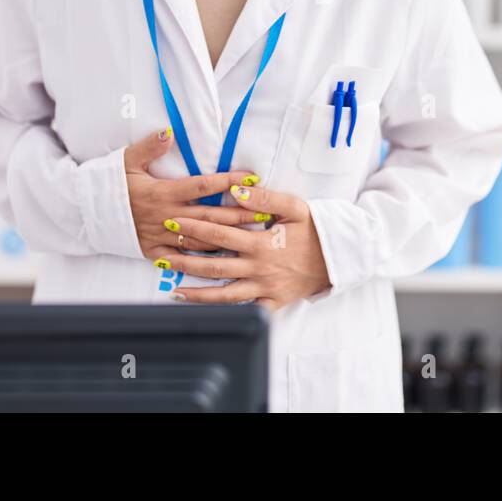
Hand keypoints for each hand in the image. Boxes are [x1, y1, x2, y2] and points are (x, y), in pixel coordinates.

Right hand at [123, 128, 263, 257]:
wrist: (88, 214)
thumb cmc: (111, 184)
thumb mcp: (127, 160)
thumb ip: (149, 146)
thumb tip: (168, 132)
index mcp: (163, 192)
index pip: (203, 186)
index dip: (228, 182)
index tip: (251, 178)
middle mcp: (167, 215)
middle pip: (211, 216)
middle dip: (240, 215)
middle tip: (266, 213)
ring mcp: (162, 236)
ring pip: (201, 239)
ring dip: (228, 238)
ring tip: (252, 237)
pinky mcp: (154, 252)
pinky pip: (182, 258)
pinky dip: (202, 260)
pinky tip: (223, 260)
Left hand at [150, 185, 332, 311]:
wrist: (340, 258)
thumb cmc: (316, 229)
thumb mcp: (294, 207)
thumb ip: (263, 197)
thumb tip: (234, 189)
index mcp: (262, 243)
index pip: (219, 234)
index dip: (194, 227)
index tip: (174, 221)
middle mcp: (259, 268)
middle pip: (214, 266)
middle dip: (185, 259)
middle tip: (162, 255)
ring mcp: (265, 288)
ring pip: (224, 294)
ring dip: (196, 291)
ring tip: (173, 287)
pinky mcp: (272, 303)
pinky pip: (243, 310)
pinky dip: (222, 311)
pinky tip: (205, 308)